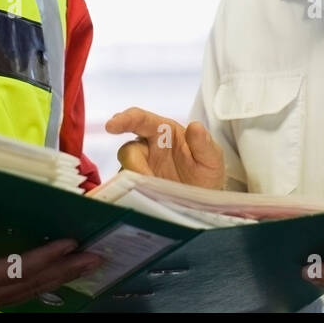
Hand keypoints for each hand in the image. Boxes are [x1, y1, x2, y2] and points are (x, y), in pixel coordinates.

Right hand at [0, 201, 100, 311]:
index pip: (15, 269)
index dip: (44, 258)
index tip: (70, 244)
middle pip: (31, 284)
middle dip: (65, 270)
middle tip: (96, 256)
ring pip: (31, 292)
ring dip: (61, 278)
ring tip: (88, 263)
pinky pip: (23, 293)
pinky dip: (46, 283)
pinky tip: (63, 274)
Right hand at [105, 107, 225, 189]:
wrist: (205, 202)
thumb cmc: (207, 173)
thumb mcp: (212, 159)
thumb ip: (204, 144)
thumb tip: (195, 126)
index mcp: (164, 132)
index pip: (140, 119)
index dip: (125, 120)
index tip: (111, 126)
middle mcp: (148, 147)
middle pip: (128, 149)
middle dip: (133, 162)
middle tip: (146, 177)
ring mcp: (142, 168)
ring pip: (126, 171)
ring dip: (137, 181)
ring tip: (158, 190)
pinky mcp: (138, 187)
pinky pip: (128, 189)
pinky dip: (135, 193)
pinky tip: (150, 199)